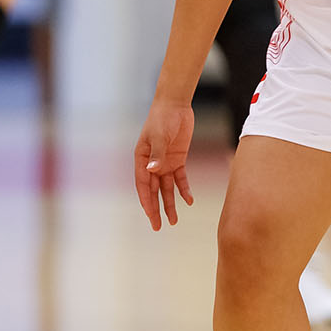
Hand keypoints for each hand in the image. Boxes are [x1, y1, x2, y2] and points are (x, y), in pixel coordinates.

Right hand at [135, 100, 195, 230]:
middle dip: (156, 209)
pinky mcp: (178, 159)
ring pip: (166, 188)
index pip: (142, 185)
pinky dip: (184, 189)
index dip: (146, 201)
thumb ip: (157, 154)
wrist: (175, 104)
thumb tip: (152, 171)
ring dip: (170, 203)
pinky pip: (180, 178)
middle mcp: (151, 164)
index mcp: (141, 159)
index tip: (150, 215)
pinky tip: (189, 201)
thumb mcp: (159, 135)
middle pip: (153, 191)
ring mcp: (164, 162)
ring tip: (174, 221)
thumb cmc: (162, 118)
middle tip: (158, 227)